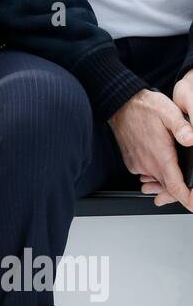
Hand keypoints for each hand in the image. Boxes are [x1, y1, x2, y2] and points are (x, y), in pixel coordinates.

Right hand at [109, 86, 192, 211]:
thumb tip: (192, 139)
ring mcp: (139, 165)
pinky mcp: (132, 163)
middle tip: (191, 192)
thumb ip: (182, 127)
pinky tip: (162, 163)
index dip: (187, 199)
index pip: (175, 188)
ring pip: (158, 181)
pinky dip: (156, 173)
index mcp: (160, 156)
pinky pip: (148, 174)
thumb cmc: (144, 108)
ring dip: (168, 183)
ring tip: (177, 177)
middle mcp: (148, 164)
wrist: (121, 105)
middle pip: (168, 188)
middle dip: (180, 192)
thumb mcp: (168, 112)